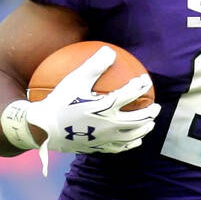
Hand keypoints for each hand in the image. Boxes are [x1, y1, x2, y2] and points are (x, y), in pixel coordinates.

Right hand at [22, 45, 159, 173]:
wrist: (43, 129)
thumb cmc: (58, 102)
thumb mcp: (74, 80)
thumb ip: (94, 65)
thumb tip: (110, 51)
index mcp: (105, 107)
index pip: (130, 94)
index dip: (140, 86)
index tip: (145, 79)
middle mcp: (109, 125)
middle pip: (137, 120)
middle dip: (150, 113)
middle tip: (156, 107)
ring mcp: (104, 139)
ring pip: (131, 136)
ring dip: (144, 129)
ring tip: (150, 125)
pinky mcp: (98, 148)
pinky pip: (119, 148)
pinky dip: (130, 144)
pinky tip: (133, 141)